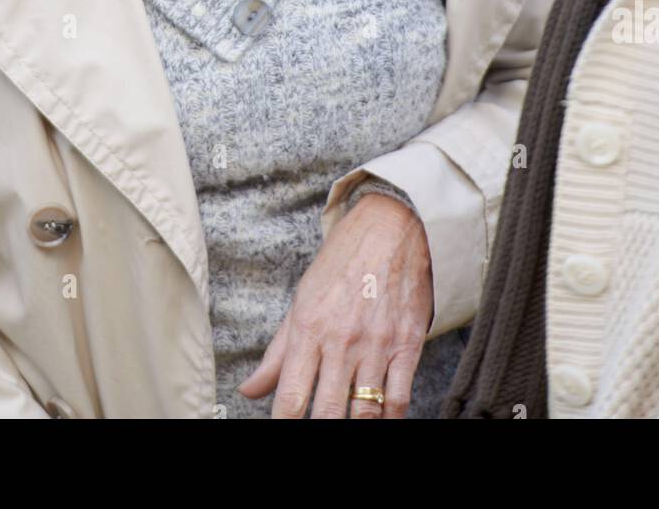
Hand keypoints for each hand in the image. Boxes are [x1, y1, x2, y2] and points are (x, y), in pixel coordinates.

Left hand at [237, 192, 433, 418]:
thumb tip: (250, 390)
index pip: (290, 398)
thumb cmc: (342, 263)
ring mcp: (377, 344)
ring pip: (365, 412)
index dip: (283, 425)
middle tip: (317, 429)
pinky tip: (378, 420)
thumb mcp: (302, 300)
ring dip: (354, 424)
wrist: (391, 227)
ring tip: (346, 422)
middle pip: (328, 413)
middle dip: (320, 429)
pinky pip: (398, 398)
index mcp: (309, 328)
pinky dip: (389, 418)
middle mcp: (342, 340)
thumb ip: (277, 352)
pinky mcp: (408, 343)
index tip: (281, 431)